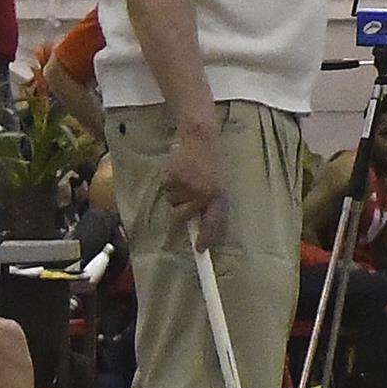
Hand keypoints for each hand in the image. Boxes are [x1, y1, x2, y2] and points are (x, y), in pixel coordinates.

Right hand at [164, 121, 227, 248]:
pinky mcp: (174, 177)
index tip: (200, 249)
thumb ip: (211, 204)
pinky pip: (166, 188)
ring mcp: (189, 186)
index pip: (214, 223)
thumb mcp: (219, 184)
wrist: (201, 137)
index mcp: (220, 196)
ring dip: (176, 193)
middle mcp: (205, 194)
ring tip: (186, 176)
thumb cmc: (211, 162)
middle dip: (181, 208)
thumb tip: (200, 227)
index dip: (207, 238)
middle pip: (182, 216)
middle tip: (188, 192)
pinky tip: (180, 170)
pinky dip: (170, 181)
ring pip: (172, 202)